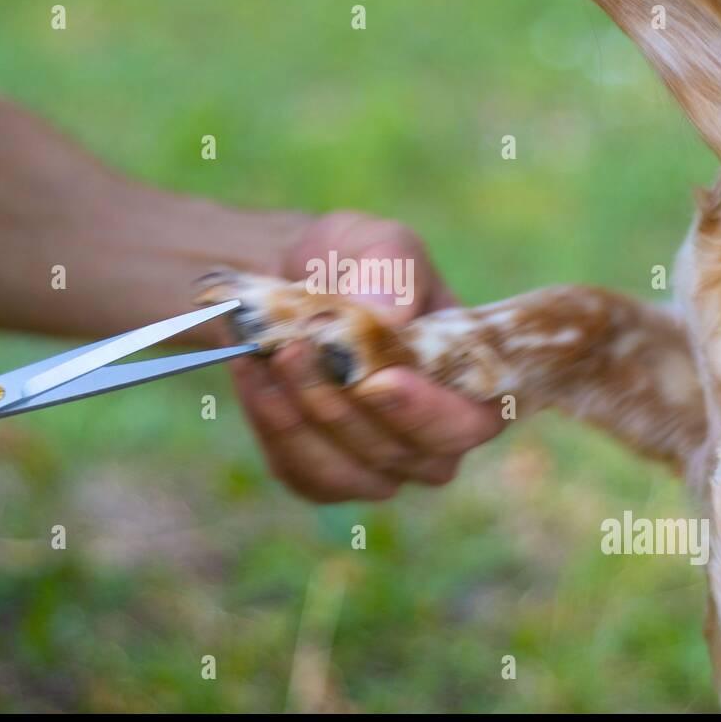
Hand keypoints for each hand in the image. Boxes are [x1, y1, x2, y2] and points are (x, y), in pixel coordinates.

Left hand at [230, 212, 504, 501]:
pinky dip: (271, 423)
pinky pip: (299, 471)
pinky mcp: (324, 477)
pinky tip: (251, 371)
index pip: (469, 422)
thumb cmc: (358, 263)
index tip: (379, 380)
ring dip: (300, 416)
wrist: (297, 280)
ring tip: (270, 354)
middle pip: (401, 454)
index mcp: (470, 383)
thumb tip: (387, 317)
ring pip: (345, 472)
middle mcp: (433, 440)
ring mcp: (381, 467)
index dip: (428, 412)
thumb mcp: (381, 244)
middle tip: (297, 348)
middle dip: (342, 406)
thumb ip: (393, 272)